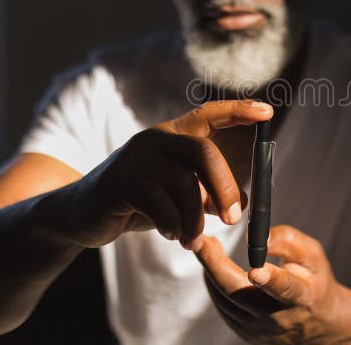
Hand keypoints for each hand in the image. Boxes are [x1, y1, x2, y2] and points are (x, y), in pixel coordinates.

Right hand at [39, 100, 272, 250]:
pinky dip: (172, 224)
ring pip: (183, 184)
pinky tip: (172, 234)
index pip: (210, 113)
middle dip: (225, 188)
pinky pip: (158, 203)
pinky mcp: (119, 182)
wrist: (82, 215)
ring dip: (195, 218)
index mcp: (174, 134)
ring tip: (193, 239)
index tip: (268, 112)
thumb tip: (246, 202)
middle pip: (204, 153)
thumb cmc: (140, 201)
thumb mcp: (178, 194)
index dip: (239, 111)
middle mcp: (156, 138)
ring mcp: (135, 158)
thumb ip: (208, 192)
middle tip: (234, 218)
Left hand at [195, 225, 350, 343]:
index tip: (256, 270)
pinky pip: (222, 306)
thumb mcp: (313, 255)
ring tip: (208, 246)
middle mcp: (278, 317)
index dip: (270, 280)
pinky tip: (215, 267)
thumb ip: (288, 241)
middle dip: (215, 265)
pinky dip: (214, 284)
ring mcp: (258, 329)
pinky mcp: (245, 334)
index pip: (285, 289)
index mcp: (301, 296)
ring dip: (210, 271)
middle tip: (203, 240)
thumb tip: (259, 237)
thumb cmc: (314, 281)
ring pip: (224, 299)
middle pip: (238, 294)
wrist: (318, 322)